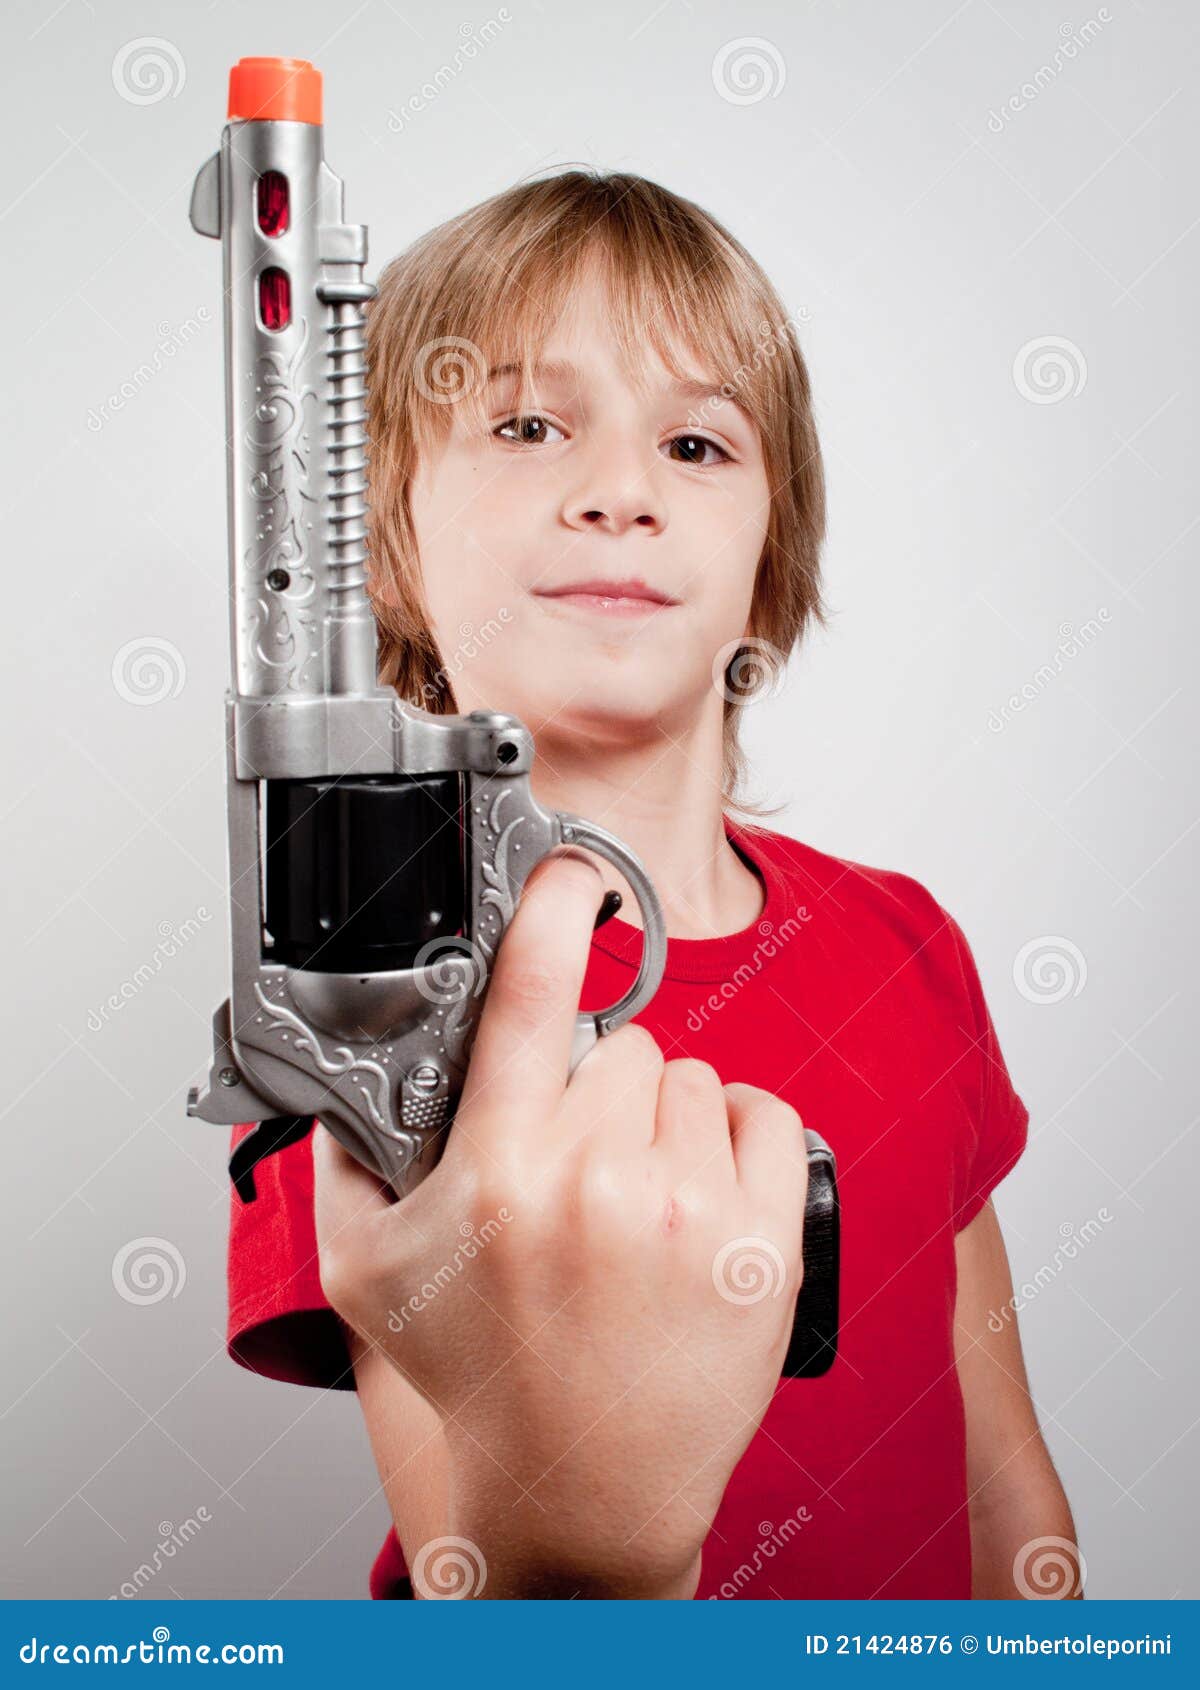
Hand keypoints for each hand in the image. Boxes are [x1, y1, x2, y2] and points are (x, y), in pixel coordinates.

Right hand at [313, 848, 807, 1597]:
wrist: (588, 1490)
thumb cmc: (486, 1379)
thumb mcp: (368, 1274)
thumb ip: (346, 1163)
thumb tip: (343, 1081)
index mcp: (499, 1171)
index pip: (528, 997)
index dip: (551, 909)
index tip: (569, 868)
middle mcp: (596, 1182)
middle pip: (618, 1044)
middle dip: (596, 1086)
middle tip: (575, 1164)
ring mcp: (690, 1211)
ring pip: (689, 1079)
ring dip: (661, 1121)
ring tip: (633, 1201)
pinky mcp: (762, 1241)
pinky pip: (764, 1113)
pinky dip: (735, 1136)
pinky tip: (699, 1195)